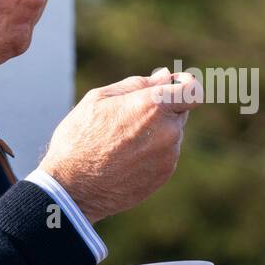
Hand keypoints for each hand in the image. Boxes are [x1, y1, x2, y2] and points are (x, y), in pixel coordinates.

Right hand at [39, 67, 203, 222]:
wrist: (72, 188)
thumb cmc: (80, 138)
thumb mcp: (99, 99)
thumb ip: (137, 84)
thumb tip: (164, 76)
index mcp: (153, 106)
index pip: (192, 90)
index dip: (184, 86)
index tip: (172, 88)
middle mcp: (167, 131)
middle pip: (180, 111)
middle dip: (162, 110)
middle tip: (128, 119)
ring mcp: (168, 156)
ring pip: (171, 134)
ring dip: (155, 133)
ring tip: (120, 144)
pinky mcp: (164, 175)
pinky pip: (165, 155)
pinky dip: (151, 153)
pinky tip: (124, 159)